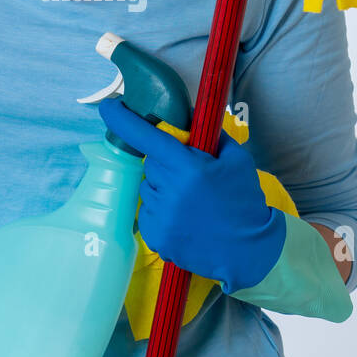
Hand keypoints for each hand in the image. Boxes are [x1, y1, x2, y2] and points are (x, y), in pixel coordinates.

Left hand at [97, 97, 286, 291]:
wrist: (248, 251)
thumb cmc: (244, 202)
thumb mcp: (237, 160)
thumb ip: (212, 137)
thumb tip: (192, 121)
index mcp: (187, 168)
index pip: (147, 137)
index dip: (124, 120)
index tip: (108, 106)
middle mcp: (169, 192)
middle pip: (151, 164)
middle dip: (166, 165)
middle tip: (192, 177)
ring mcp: (160, 218)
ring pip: (149, 189)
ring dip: (163, 189)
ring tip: (191, 204)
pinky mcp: (156, 238)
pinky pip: (148, 213)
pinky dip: (161, 213)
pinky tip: (185, 220)